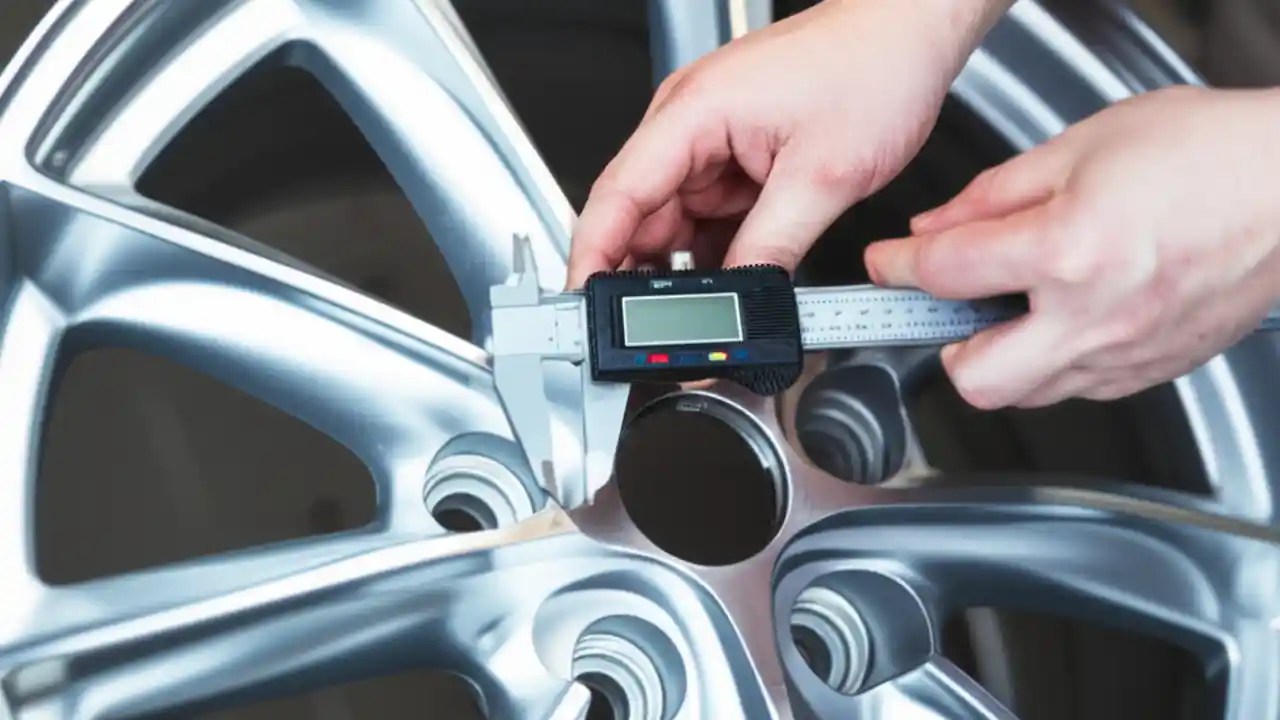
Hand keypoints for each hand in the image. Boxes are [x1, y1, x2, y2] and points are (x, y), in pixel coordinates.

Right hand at [566, 0, 1008, 287]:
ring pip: (677, 224)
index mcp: (693, 113)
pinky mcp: (738, 159)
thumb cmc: (872, 64)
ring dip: (690, 267)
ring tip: (713, 306)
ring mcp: (712, 143)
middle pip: (641, 217)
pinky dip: (720, 251)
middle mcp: (691, 125)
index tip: (584, 303)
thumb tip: (743, 300)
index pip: (618, 194)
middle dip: (646, 275)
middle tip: (661, 328)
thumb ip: (774, 246)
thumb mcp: (825, 174)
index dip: (593, 255)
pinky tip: (736, 277)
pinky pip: (711, 217)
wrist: (910, 32)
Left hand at [865, 86, 1279, 408]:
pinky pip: (1078, 388)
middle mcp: (1096, 317)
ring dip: (1001, 358)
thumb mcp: (1080, 147)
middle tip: (950, 307)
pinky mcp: (1153, 370)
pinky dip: (1055, 361)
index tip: (890, 264)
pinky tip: (1067, 317)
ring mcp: (1128, 354)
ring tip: (1014, 307)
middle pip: (975, 379)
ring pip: (1028, 395)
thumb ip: (993, 195)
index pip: (946, 275)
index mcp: (1069, 251)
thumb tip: (937, 228)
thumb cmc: (1205, 154)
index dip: (900, 267)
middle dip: (945, 346)